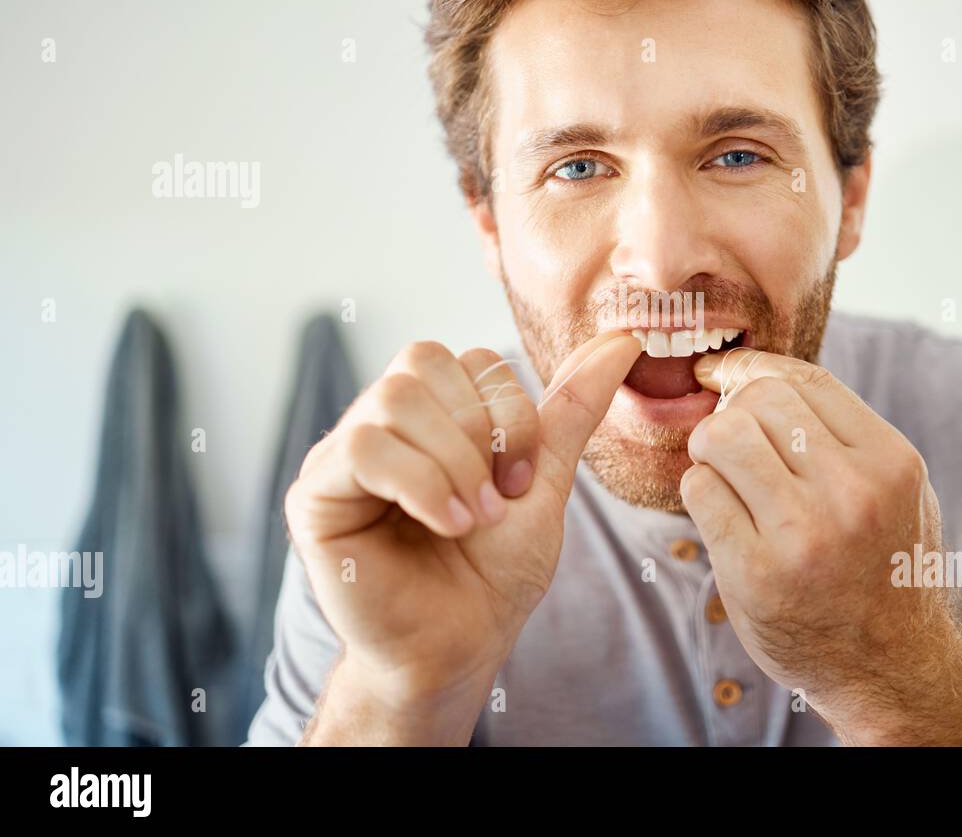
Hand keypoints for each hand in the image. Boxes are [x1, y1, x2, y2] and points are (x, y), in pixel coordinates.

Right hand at [285, 330, 640, 706]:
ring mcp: (342, 456)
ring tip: (472, 520)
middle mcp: (381, 424)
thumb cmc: (493, 573)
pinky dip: (420, 483)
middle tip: (498, 497)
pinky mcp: (314, 494)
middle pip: (423, 360)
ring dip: (453, 462)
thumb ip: (572, 408)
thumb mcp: (543, 480)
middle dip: (480, 429)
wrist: (457, 648)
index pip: (468, 359)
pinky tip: (446, 524)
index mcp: (430, 415)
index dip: (508, 411)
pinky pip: (363, 447)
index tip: (521, 481)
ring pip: (394, 399)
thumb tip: (621, 339)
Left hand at [681, 349, 961, 735]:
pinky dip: (701, 493)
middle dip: (733, 413)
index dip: (752, 368)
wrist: (890, 667)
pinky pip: (699, 491)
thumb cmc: (884, 566)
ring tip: (728, 478)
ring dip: (711, 451)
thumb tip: (755, 372)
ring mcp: (802, 534)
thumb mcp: (897, 491)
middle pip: (758, 401)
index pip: (805, 380)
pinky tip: (723, 515)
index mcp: (890, 462)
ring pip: (721, 437)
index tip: (724, 374)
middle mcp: (852, 493)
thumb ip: (845, 434)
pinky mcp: (755, 573)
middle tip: (735, 447)